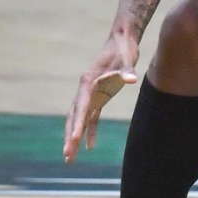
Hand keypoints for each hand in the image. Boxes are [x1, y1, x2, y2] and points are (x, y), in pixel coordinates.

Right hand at [65, 33, 139, 162]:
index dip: (77, 125)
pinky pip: (91, 117)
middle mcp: (85, 89)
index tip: (74, 141)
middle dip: (70, 137)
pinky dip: (90, 131)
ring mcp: (90, 94)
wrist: (122, 40)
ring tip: (70, 158)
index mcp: (88, 81)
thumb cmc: (123, 49)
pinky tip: (90, 147)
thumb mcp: (126, 58)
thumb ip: (126, 70)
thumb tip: (130, 80)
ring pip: (79, 119)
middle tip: (67, 156)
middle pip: (74, 117)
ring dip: (75, 137)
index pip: (81, 107)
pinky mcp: (98, 96)